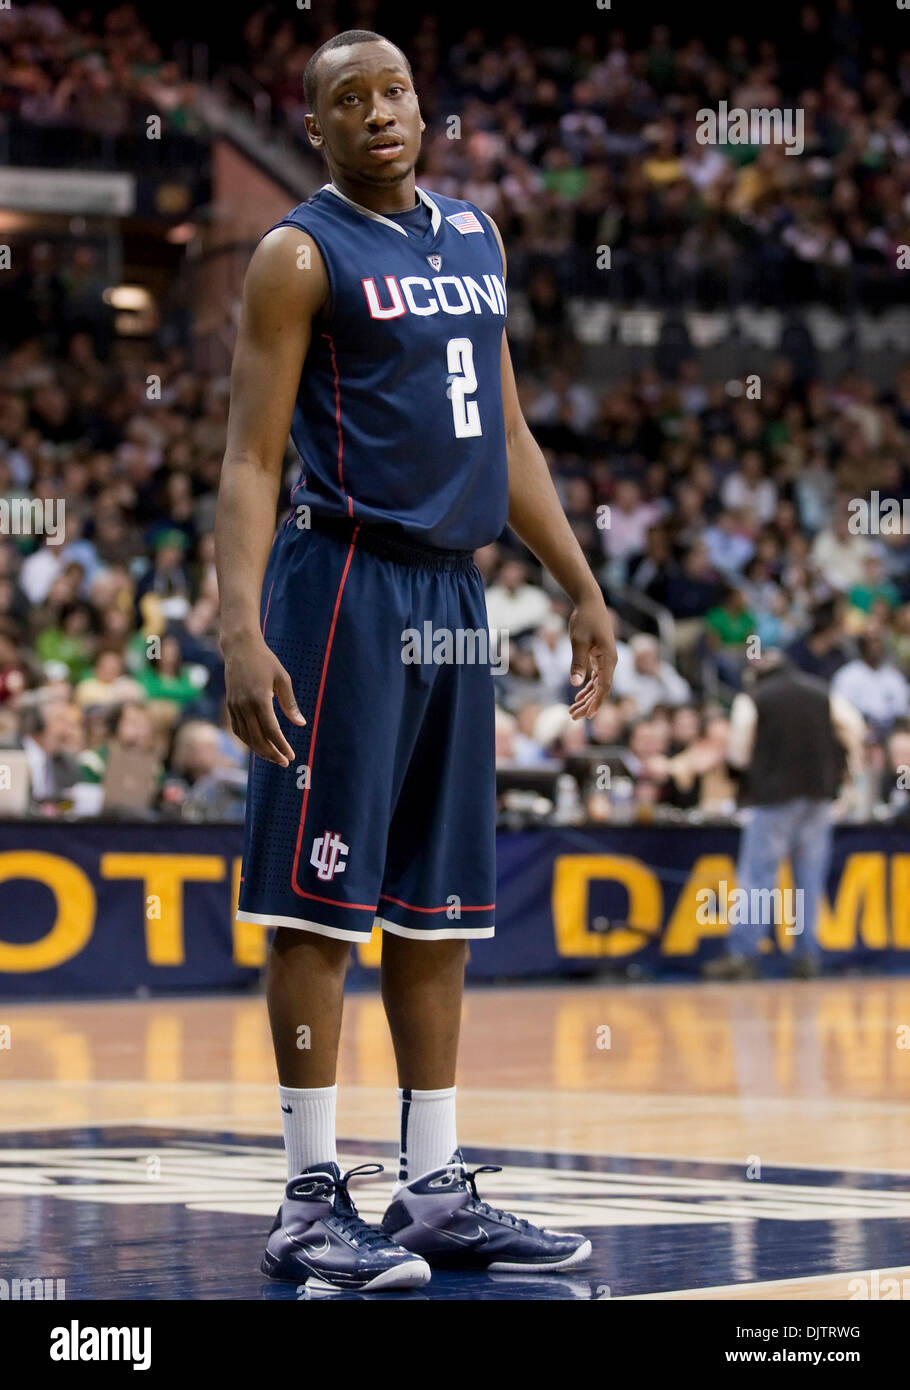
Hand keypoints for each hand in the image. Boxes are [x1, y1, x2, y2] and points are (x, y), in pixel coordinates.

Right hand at [224, 633, 305, 765]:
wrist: (239, 647)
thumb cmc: (265, 661)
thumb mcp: (283, 679)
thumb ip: (290, 703)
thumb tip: (301, 724)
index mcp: (260, 699)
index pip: (272, 731)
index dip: (282, 746)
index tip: (291, 756)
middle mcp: (245, 705)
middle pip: (258, 738)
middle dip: (271, 753)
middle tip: (284, 762)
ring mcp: (234, 706)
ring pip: (246, 737)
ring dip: (259, 750)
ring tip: (272, 756)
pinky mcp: (229, 705)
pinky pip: (237, 729)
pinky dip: (247, 740)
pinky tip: (257, 744)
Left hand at [567, 591, 616, 719]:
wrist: (589, 602)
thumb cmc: (585, 620)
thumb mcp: (578, 641)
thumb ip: (578, 663)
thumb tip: (576, 684)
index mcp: (609, 659)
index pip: (604, 687)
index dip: (597, 702)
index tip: (588, 715)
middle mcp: (610, 662)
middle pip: (601, 690)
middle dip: (588, 705)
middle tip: (573, 717)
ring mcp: (606, 660)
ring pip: (598, 685)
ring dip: (586, 698)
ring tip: (573, 711)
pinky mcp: (599, 657)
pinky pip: (596, 678)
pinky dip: (587, 687)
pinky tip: (578, 696)